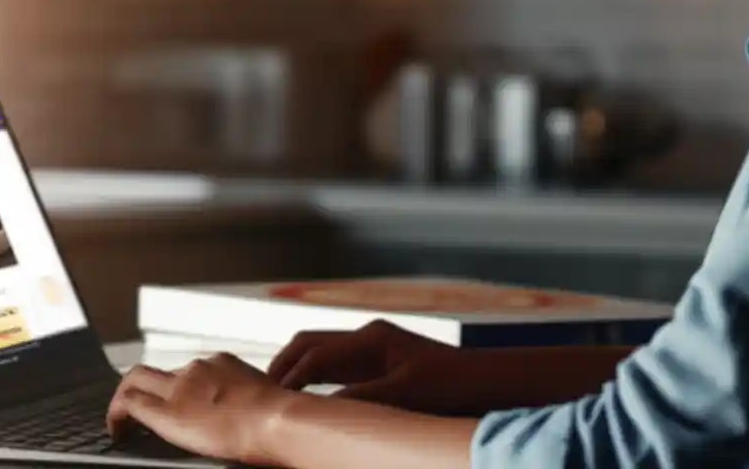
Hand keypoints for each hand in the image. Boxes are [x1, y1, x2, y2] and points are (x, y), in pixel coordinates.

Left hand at [106, 353, 294, 464]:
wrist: (274, 420)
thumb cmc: (280, 416)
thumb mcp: (266, 396)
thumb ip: (251, 398)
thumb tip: (255, 413)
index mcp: (222, 364)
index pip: (189, 370)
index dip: (177, 386)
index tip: (178, 401)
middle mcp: (197, 369)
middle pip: (158, 369)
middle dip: (143, 385)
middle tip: (138, 406)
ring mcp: (180, 387)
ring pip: (137, 379)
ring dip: (126, 397)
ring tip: (122, 421)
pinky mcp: (167, 411)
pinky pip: (129, 403)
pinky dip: (117, 414)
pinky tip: (117, 431)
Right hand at [267, 320, 464, 411]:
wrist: (488, 381)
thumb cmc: (452, 386)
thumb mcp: (404, 396)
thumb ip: (361, 399)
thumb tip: (321, 411)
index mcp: (370, 339)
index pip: (314, 356)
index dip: (289, 379)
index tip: (270, 401)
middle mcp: (367, 337)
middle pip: (308, 344)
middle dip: (282, 366)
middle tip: (261, 394)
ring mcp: (373, 348)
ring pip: (319, 352)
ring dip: (296, 371)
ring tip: (276, 396)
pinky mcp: (379, 362)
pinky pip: (335, 365)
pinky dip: (314, 378)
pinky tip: (310, 399)